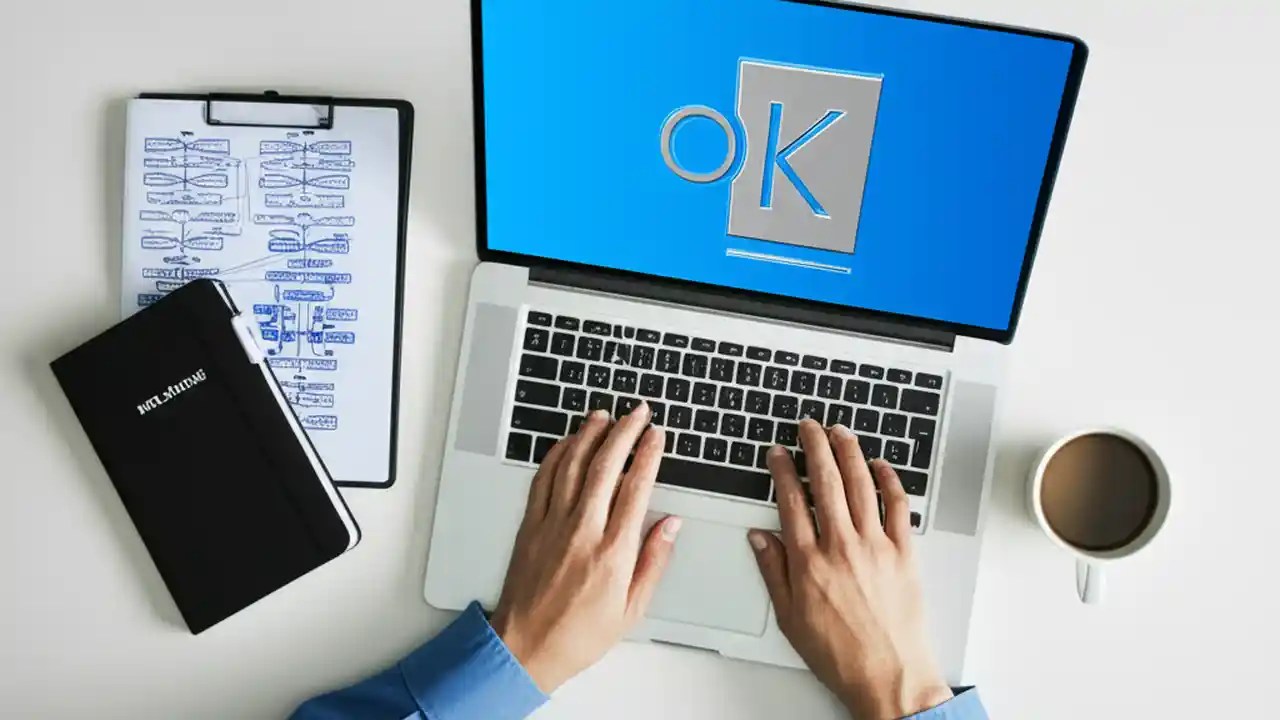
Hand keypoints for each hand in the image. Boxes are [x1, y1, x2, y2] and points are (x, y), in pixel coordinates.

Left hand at [490, 403, 680, 692]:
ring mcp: (552, 525)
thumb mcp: (632, 609)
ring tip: (604, 415)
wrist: (525, 648)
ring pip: (572, 465)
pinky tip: (568, 442)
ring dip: (590, 435)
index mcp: (613, 553)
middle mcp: (582, 531)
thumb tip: (671, 525)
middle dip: (624, 432)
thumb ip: (654, 561)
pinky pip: (543, 479)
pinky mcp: (531, 526)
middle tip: (638, 412)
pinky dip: (557, 455)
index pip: (637, 488)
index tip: (657, 436)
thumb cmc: (579, 635)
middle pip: (606, 466)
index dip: (649, 456)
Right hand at [749, 420, 951, 719]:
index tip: (777, 453)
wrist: (889, 676)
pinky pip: (897, 505)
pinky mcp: (904, 553)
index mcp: (809, 560)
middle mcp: (842, 545)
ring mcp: (876, 546)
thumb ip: (774, 571)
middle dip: (814, 446)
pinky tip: (880, 465)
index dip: (781, 470)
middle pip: (826, 480)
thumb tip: (760, 537)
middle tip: (807, 426)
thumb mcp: (790, 617)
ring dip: (848, 451)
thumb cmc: (840, 654)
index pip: (791, 500)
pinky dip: (889, 480)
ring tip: (839, 432)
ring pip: (861, 484)